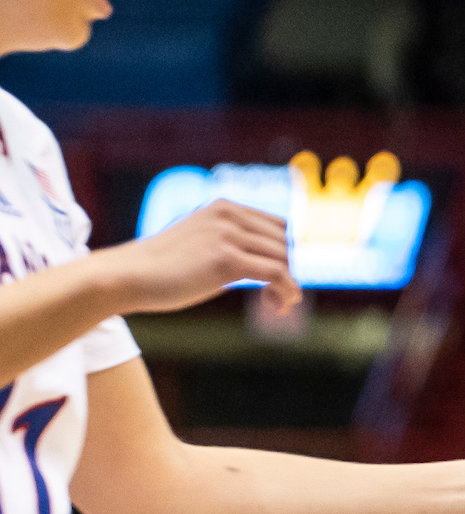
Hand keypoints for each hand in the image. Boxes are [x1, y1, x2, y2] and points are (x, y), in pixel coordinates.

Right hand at [97, 198, 299, 314]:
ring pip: (284, 258)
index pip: (278, 226)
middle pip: (284, 243)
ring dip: (288, 284)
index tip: (275, 278)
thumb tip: (270, 266)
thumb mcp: (201, 244)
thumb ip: (231, 245)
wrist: (128, 276)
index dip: (283, 252)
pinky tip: (280, 306)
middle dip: (286, 270)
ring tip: (276, 304)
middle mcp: (229, 215)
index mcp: (224, 208)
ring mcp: (228, 235)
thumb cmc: (162, 268)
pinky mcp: (227, 259)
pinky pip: (277, 274)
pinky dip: (287, 291)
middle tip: (275, 295)